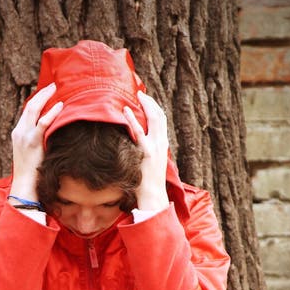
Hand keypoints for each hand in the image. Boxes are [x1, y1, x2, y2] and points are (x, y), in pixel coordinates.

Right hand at [10, 83, 62, 198]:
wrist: (24, 185)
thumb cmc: (31, 173)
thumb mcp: (31, 153)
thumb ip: (37, 141)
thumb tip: (50, 136)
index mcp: (18, 133)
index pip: (27, 112)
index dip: (37, 100)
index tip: (46, 93)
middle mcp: (19, 131)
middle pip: (29, 106)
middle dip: (41, 94)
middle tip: (52, 86)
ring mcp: (24, 136)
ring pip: (33, 109)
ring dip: (45, 97)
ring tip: (56, 90)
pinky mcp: (33, 142)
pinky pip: (43, 123)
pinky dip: (52, 113)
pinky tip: (60, 106)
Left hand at [123, 92, 169, 211]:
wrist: (152, 196)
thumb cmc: (148, 182)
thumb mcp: (150, 162)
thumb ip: (147, 150)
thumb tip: (138, 144)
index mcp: (162, 144)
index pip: (162, 120)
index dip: (154, 107)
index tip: (146, 99)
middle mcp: (161, 143)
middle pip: (160, 115)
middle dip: (151, 102)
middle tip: (141, 93)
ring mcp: (155, 147)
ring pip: (154, 119)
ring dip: (146, 105)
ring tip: (137, 96)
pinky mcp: (146, 153)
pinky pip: (139, 132)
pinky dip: (132, 119)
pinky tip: (126, 110)